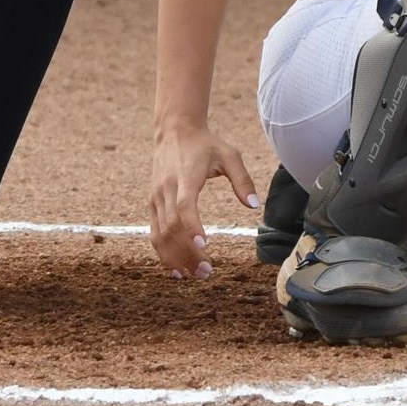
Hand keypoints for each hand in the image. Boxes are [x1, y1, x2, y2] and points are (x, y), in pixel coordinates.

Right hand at [148, 122, 259, 278]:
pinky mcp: (151, 203)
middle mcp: (165, 190)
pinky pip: (154, 233)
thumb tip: (255, 205)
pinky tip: (176, 269)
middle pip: (172, 227)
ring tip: (194, 275)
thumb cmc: (205, 144)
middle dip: (188, 252)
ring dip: (175, 258)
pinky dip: (163, 253)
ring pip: (160, 235)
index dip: (192, 226)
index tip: (204, 244)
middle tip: (207, 272)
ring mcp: (155, 198)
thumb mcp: (230, 155)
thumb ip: (243, 180)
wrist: (174, 130)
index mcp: (185, 177)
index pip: (184, 205)